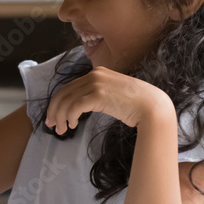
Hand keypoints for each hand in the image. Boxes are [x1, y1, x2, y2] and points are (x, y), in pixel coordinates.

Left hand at [45, 66, 172, 132]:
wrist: (152, 106)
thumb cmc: (136, 104)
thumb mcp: (113, 93)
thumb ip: (98, 94)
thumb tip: (81, 106)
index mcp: (96, 73)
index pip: (68, 87)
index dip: (57, 102)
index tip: (54, 116)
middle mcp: (94, 75)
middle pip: (63, 92)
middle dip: (54, 110)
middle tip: (51, 125)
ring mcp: (96, 83)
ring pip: (67, 100)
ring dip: (61, 117)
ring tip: (62, 130)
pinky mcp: (98, 95)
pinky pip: (75, 106)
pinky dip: (70, 116)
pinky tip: (73, 124)